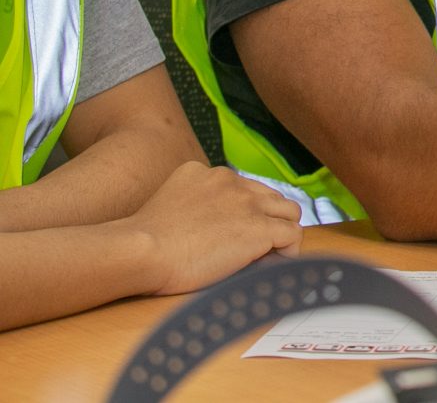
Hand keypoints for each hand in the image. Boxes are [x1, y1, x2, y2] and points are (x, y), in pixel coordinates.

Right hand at [122, 162, 303, 295]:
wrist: (141, 251)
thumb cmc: (143, 244)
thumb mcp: (168, 207)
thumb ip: (192, 207)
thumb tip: (210, 230)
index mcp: (205, 174)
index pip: (243, 189)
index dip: (245, 212)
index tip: (236, 234)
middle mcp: (231, 181)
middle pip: (269, 197)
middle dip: (267, 220)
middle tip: (256, 247)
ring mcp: (248, 203)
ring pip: (288, 211)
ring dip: (282, 232)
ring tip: (269, 256)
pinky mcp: (259, 227)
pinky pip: (293, 234)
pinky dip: (289, 250)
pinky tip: (273, 265)